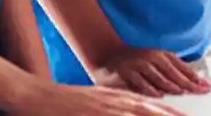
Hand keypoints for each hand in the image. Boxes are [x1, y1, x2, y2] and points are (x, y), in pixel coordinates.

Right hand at [16, 81, 186, 114]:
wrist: (38, 96)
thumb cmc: (66, 102)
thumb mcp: (96, 103)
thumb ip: (115, 107)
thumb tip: (132, 110)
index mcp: (118, 97)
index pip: (152, 105)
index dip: (171, 112)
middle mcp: (116, 101)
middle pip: (151, 109)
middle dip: (172, 115)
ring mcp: (106, 108)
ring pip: (140, 112)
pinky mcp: (95, 113)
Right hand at [91, 47, 210, 97]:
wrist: (109, 51)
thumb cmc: (137, 58)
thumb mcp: (156, 59)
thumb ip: (171, 69)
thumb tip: (192, 81)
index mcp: (163, 55)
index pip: (182, 68)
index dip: (195, 78)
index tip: (206, 86)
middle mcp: (153, 58)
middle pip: (174, 73)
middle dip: (189, 83)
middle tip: (200, 91)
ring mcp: (140, 64)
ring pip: (159, 77)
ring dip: (172, 86)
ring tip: (183, 92)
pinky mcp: (128, 72)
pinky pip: (141, 82)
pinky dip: (150, 89)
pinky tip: (159, 95)